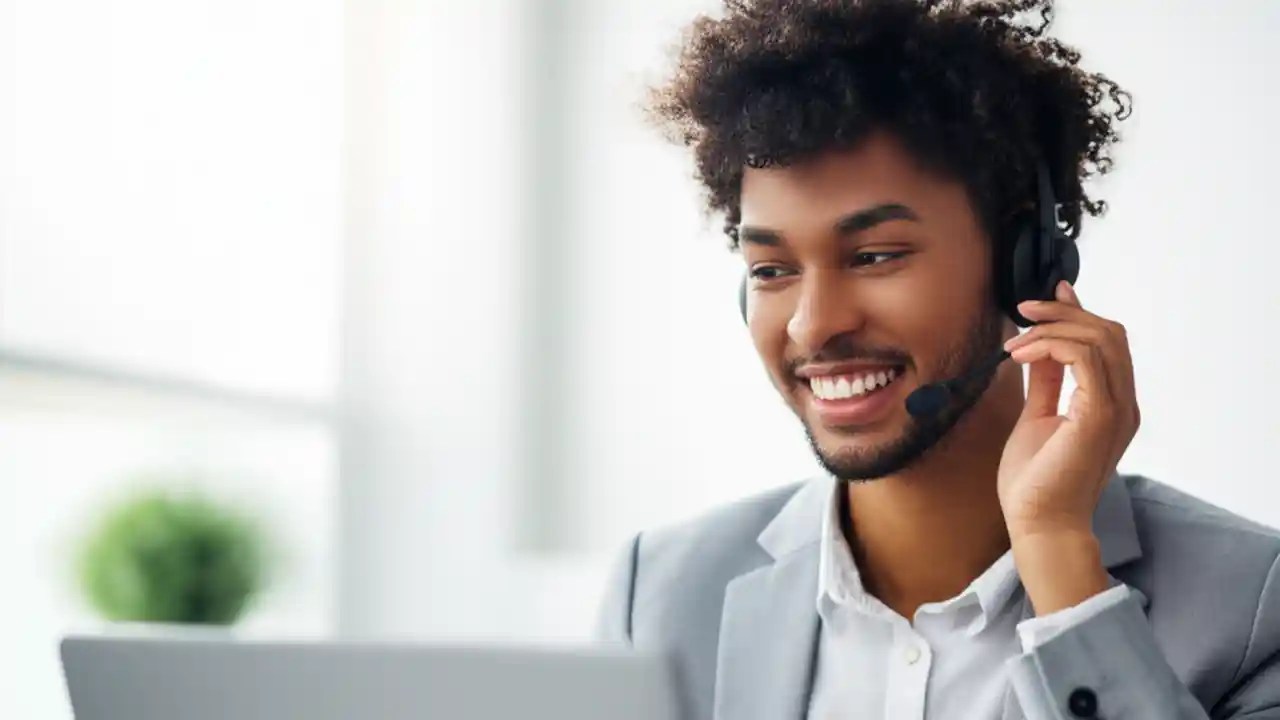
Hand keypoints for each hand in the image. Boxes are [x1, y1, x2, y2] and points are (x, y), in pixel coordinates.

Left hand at [998, 280, 1140, 612]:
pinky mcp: (1100, 415)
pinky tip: (1021, 356)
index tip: (1048, 296)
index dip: (1080, 312)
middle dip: (1066, 313)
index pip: (1108, 342)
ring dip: (1054, 328)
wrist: (1038, 523)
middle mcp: (1122, 403)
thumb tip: (1040, 349)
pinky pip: (1085, 358)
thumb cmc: (1035, 481)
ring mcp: (1116, 409)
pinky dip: (1052, 346)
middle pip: (1109, 332)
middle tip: (1024, 310)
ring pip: (1101, 339)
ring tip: (1016, 341)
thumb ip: (1046, 382)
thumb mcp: (1038, 417)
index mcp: (1111, 404)